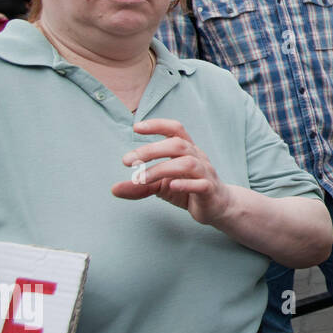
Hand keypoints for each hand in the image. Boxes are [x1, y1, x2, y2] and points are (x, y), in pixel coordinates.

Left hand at [111, 118, 233, 225]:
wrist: (218, 207)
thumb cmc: (189, 190)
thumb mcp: (160, 187)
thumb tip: (113, 189)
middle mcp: (198, 158)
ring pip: (188, 163)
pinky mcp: (210, 191)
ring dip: (160, 169)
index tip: (136, 128)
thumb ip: (140, 186)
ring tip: (141, 179)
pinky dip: (186, 184)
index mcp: (187, 151)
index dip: (157, 125)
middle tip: (127, 160)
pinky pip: (201, 184)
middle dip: (151, 150)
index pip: (175, 129)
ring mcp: (206, 173)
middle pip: (178, 144)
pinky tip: (171, 186)